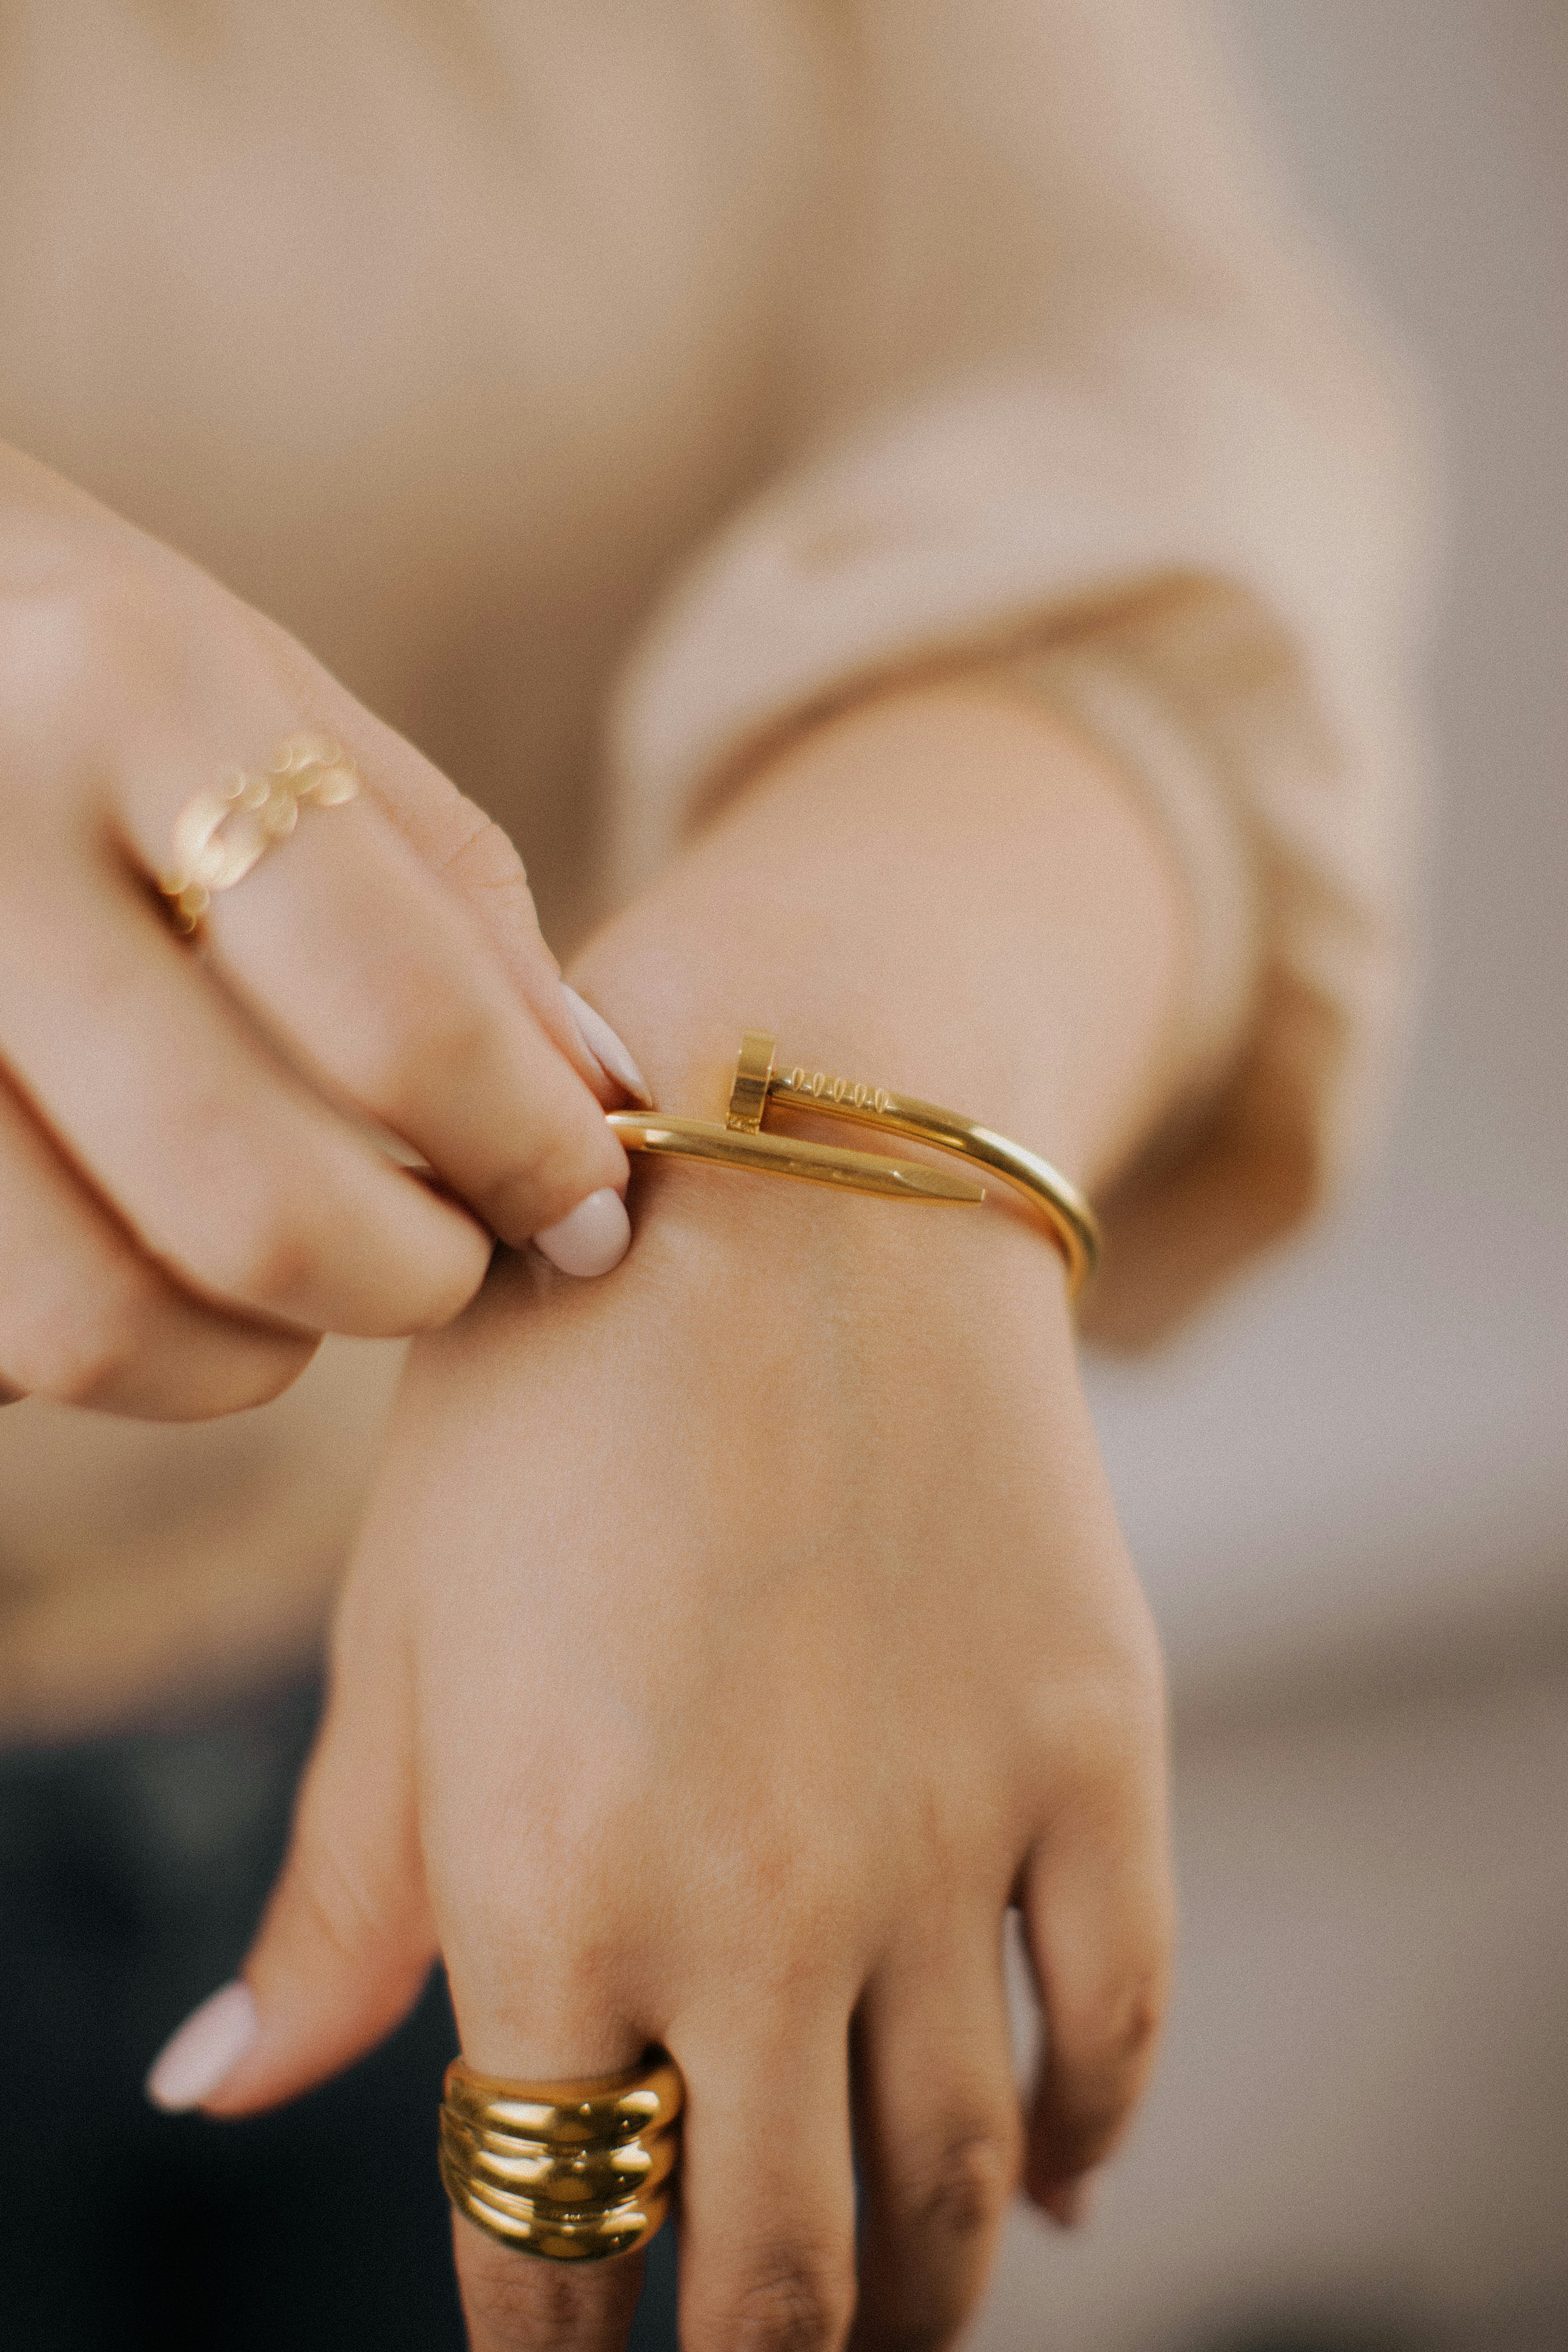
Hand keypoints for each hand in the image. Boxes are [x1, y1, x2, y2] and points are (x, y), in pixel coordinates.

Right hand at [0, 458, 632, 1418]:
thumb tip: (598, 1105)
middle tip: (446, 1259)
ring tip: (289, 1271)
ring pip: (84, 1321)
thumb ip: (455, 912)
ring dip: (240, 1354)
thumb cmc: (99, 679)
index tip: (584, 1206)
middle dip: (405, 1282)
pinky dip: (88, 1337)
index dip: (530, 1155)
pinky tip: (129, 1240)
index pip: (401, 1011)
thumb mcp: (283, 717)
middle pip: (249, 1206)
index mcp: (133, 695)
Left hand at [148, 685, 1188, 2348]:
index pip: (545, 2238)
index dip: (549, 2345)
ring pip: (953, 2190)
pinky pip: (1119, 2024)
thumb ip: (335, 1898)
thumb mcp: (400, 1638)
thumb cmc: (549, 1404)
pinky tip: (1059, 2186)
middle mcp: (758, 1906)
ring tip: (889, 2320)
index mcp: (552, 1888)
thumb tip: (209, 2092)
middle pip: (773, 2273)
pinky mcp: (1093, 1753)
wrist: (787, 1193)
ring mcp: (949, 1838)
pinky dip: (1093, 2145)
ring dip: (919, 2298)